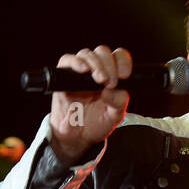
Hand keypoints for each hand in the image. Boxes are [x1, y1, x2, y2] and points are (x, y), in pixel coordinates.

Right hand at [49, 45, 131, 163]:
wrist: (78, 136)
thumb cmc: (97, 123)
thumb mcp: (114, 116)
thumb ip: (119, 103)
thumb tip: (111, 90)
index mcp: (111, 75)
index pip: (119, 57)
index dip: (123, 61)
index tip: (124, 75)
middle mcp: (96, 70)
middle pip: (103, 52)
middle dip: (109, 64)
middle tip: (110, 82)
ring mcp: (79, 72)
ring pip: (87, 54)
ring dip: (95, 64)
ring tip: (100, 80)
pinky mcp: (64, 76)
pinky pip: (67, 60)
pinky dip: (75, 62)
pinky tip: (83, 69)